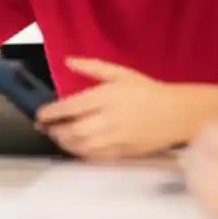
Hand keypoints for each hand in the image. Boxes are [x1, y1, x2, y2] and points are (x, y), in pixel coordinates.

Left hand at [35, 58, 187, 159]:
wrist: (177, 113)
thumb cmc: (146, 90)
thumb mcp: (120, 73)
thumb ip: (92, 67)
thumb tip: (67, 61)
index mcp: (106, 97)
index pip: (71, 107)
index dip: (51, 113)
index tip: (40, 114)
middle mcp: (108, 119)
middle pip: (72, 130)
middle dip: (55, 131)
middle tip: (46, 128)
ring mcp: (116, 139)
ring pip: (81, 146)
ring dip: (65, 143)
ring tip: (58, 137)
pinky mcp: (123, 153)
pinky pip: (95, 157)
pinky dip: (81, 153)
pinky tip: (76, 147)